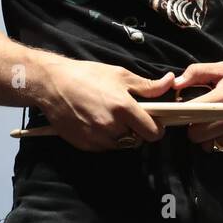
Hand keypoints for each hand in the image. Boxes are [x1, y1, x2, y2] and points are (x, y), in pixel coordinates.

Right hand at [39, 59, 175, 151]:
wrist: (52, 84)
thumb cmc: (86, 75)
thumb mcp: (119, 75)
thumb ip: (147, 86)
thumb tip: (171, 82)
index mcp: (123, 108)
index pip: (153, 132)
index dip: (156, 128)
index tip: (153, 121)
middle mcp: (112, 127)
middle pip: (138, 140)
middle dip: (137, 130)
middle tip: (128, 116)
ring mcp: (97, 138)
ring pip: (121, 145)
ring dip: (121, 135)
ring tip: (109, 117)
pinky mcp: (85, 145)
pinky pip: (104, 147)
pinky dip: (105, 139)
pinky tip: (96, 122)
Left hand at [173, 61, 222, 154]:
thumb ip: (198, 72)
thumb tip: (176, 82)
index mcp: (221, 99)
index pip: (189, 114)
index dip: (181, 115)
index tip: (181, 113)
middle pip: (196, 135)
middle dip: (195, 128)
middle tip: (203, 118)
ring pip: (210, 145)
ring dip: (211, 136)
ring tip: (221, 123)